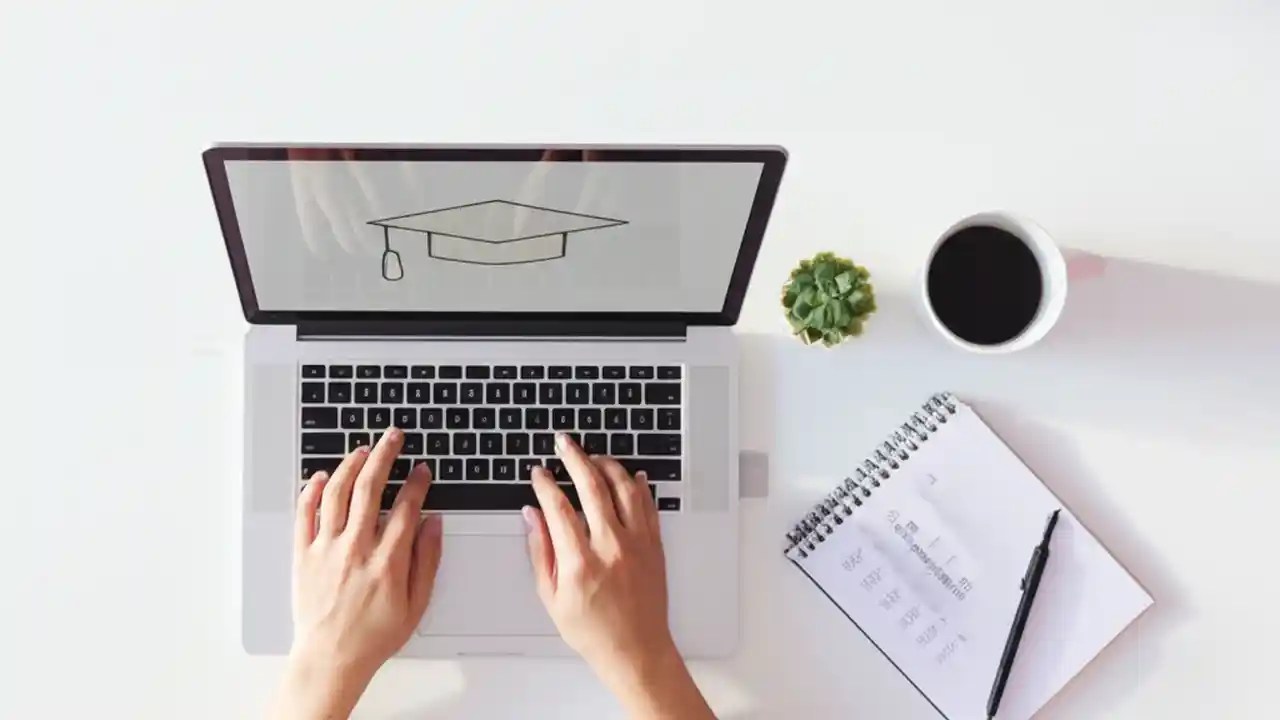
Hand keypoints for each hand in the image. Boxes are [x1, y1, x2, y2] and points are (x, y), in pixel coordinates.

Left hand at [271, 429, 442, 719]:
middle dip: (385, 456)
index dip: (416, 482)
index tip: (421, 469)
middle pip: (370, 488)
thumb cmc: (374, 636)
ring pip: (337, 494)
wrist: (331, 658)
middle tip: (392, 438)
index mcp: (388, 561)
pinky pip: (304, 514)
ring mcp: (327, 549)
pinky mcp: (304, 555)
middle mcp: (356, 549)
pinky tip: (320, 476)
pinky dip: (311, 491)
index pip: (406, 507)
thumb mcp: (416, 604)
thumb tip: (433, 524)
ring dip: (350, 465)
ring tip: (362, 450)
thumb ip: (427, 560)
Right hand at [525, 434, 714, 718]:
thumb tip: (532, 515)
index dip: (545, 483)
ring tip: (592, 456)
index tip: (538, 472)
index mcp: (580, 562)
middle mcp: (611, 547)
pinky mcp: (654, 544)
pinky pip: (648, 504)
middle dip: (574, 457)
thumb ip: (540, 552)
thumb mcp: (552, 597)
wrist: (636, 649)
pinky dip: (637, 484)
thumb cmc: (593, 630)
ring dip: (607, 465)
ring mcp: (637, 543)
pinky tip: (628, 475)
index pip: (558, 507)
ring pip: (624, 488)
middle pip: (592, 486)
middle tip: (563, 442)